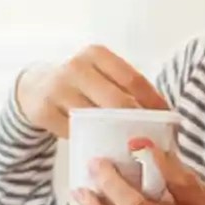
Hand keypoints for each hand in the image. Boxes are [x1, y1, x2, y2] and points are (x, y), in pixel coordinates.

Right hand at [15, 45, 167, 138]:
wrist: (35, 88)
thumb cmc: (81, 83)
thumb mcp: (99, 74)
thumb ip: (125, 88)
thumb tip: (164, 115)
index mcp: (96, 53)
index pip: (134, 79)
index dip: (154, 102)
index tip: (169, 120)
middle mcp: (76, 67)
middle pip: (117, 101)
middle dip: (139, 123)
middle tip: (154, 140)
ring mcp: (57, 89)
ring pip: (96, 120)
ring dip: (118, 137)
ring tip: (135, 149)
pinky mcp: (44, 112)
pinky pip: (76, 133)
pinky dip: (92, 144)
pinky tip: (105, 150)